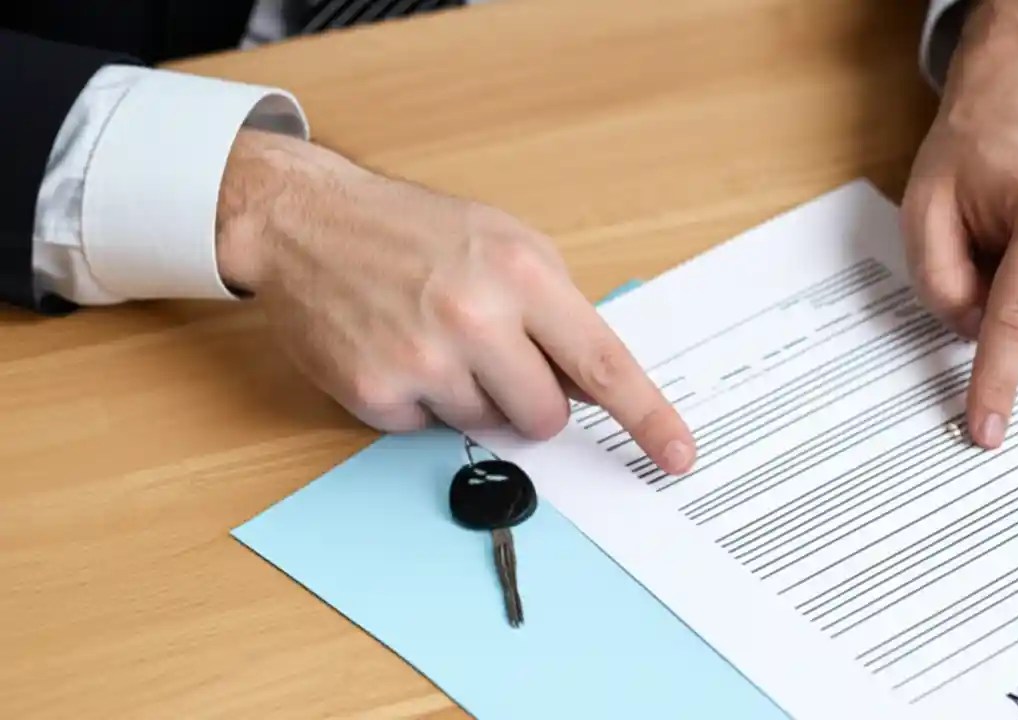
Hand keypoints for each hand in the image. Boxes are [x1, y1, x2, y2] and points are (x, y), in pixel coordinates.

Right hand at [214, 129, 695, 474]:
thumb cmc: (412, 231)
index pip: (602, 363)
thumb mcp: (504, 242)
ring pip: (489, 427)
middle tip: (495, 356)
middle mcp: (476, 318)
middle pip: (547, 416)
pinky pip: (431, 430)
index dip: (647, 416)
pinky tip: (397, 350)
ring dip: (473, 397)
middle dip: (534, 401)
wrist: (305, 222)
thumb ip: (556, 311)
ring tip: (434, 337)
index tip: (678, 454)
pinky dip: (423, 402)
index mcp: (521, 274)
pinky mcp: (377, 394)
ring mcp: (424, 361)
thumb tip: (593, 386)